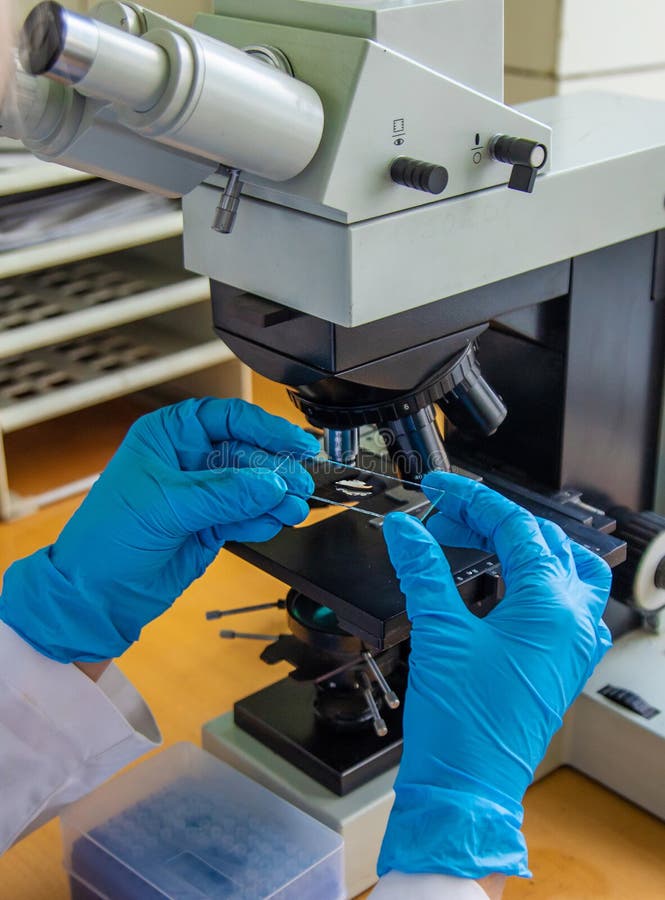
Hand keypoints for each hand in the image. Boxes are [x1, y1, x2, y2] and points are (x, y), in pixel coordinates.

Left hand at [0, 398, 318, 662]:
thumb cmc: (106, 539)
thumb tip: (271, 482)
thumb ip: (222, 494)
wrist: (94, 597)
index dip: (265, 428)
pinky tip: (274, 521)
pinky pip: (248, 516)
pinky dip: (264, 520)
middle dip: (275, 469)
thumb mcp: (165, 506)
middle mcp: (188, 460)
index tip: (295, 442)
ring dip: (276, 497)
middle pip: (247, 453)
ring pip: (253, 487)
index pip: (227, 419)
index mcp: (168, 436)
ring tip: (294, 508)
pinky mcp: (211, 527)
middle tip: (298, 483)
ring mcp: (202, 495)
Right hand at [378, 472, 611, 879]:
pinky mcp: (560, 665)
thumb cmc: (463, 722)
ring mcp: (573, 646)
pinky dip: (533, 581)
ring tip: (479, 537)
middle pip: (543, 543)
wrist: (468, 787)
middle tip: (448, 512)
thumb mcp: (440, 633)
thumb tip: (405, 529)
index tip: (440, 487)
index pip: (516, 529)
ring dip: (524, 547)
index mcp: (552, 608)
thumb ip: (423, 571)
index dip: (473, 500)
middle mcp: (574, 622)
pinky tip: (500, 582)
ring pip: (565, 571)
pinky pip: (563, 605)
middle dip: (495, 519)